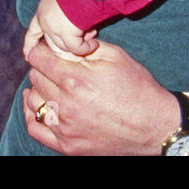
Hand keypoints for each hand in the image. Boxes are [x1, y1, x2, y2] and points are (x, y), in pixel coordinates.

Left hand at [21, 38, 180, 154]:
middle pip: (35, 78)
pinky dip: (32, 115)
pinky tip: (40, 106)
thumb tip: (59, 42)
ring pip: (33, 101)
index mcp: (75, 79)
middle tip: (56, 67)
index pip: (37, 57)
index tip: (47, 50)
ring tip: (50, 85)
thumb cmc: (138, 88)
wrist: (156, 127)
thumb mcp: (115, 56)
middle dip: (43, 68)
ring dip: (39, 90)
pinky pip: (35, 128)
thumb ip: (82, 48)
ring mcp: (65, 128)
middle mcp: (65, 105)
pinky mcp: (68, 146)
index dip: (41, 49)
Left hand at [23, 0, 96, 58]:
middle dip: (67, 46)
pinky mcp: (66, 34)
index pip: (32, 31)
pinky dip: (87, 48)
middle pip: (51, 44)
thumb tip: (73, 27)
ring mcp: (54, 29)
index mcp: (42, 11)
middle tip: (84, 40)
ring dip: (80, 45)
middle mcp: (45, 21)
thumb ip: (63, 13)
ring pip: (65, 47)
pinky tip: (94, 43)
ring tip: (91, 35)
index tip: (27, 55)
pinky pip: (77, 49)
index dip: (30, 44)